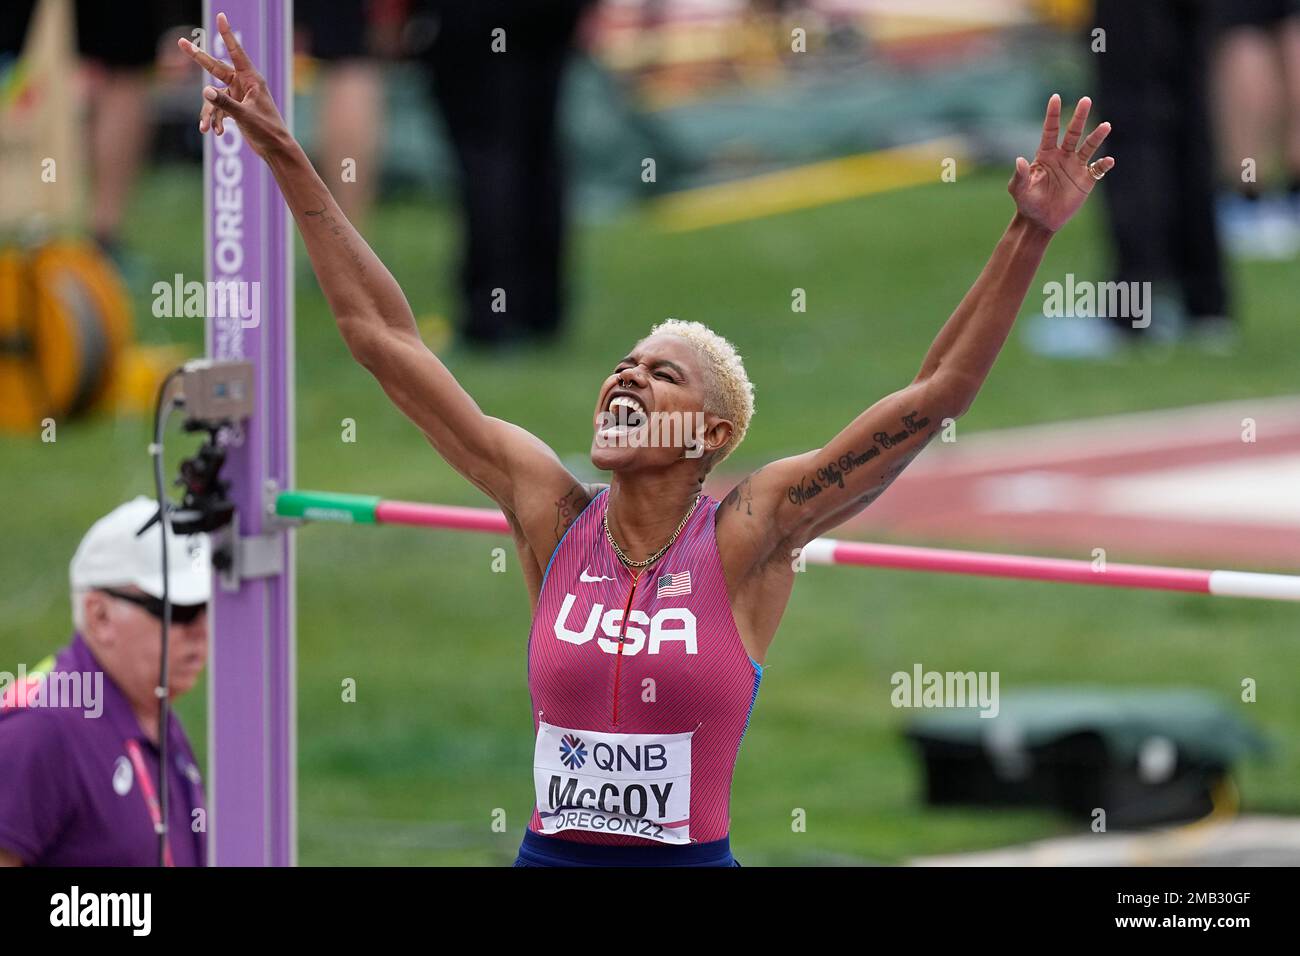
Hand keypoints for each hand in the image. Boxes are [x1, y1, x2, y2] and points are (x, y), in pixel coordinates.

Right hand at [177, 12, 289, 158]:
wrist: (275, 149)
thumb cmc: (267, 130)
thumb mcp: (245, 116)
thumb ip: (225, 103)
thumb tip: (205, 90)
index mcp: (251, 80)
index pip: (236, 52)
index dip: (227, 35)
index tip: (221, 16)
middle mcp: (243, 85)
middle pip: (216, 68)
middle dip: (199, 57)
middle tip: (181, 42)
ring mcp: (238, 96)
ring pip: (213, 97)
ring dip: (208, 113)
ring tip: (205, 129)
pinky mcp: (234, 109)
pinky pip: (217, 110)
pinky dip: (214, 121)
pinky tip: (216, 133)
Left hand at [1008, 94, 1114, 233]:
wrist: (1040, 221)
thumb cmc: (1027, 203)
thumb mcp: (1019, 189)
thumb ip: (1020, 175)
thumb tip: (1019, 160)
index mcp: (1046, 155)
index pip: (1050, 130)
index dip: (1052, 115)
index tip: (1055, 97)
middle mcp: (1063, 156)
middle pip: (1073, 133)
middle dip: (1079, 117)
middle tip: (1086, 100)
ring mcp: (1076, 166)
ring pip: (1088, 147)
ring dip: (1097, 137)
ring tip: (1106, 126)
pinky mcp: (1086, 180)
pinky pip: (1098, 169)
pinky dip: (1104, 164)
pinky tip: (1108, 161)